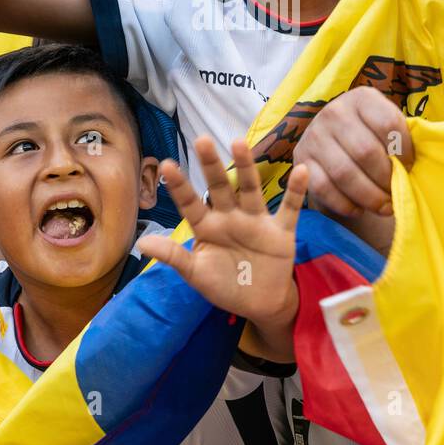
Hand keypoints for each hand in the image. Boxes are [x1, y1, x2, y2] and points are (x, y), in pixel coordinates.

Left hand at [137, 137, 305, 334]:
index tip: (166, 165)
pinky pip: (290, 209)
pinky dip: (296, 191)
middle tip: (201, 140)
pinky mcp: (281, 232)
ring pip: (250, 190)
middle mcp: (231, 218)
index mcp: (208, 227)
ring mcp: (257, 222)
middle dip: (211, 165)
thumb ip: (173, 256)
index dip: (179, 186)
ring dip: (246, 167)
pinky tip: (301, 170)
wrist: (261, 304)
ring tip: (239, 143)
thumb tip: (142, 243)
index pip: (191, 203)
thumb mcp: (196, 274)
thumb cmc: (225, 285)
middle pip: (220, 187)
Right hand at [293, 86, 412, 219]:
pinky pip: (324, 188)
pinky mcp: (301, 161)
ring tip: (385, 206)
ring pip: (345, 173)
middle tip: (397, 193)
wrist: (335, 146)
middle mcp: (334, 111)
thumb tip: (422, 165)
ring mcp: (314, 135)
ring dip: (369, 196)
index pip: (388, 124)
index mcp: (362, 98)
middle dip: (387, 179)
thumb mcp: (388, 129)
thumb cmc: (373, 139)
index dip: (404, 152)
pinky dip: (346, 204)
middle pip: (366, 152)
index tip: (410, 167)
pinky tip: (360, 208)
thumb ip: (403, 140)